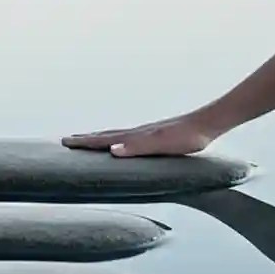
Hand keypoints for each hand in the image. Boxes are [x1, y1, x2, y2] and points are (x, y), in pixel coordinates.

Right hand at [62, 113, 224, 157]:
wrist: (209, 123)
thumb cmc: (188, 138)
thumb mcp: (163, 145)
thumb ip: (137, 148)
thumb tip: (112, 150)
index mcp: (136, 136)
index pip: (104, 140)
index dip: (85, 142)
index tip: (66, 142)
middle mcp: (137, 132)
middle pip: (106, 135)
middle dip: (85, 139)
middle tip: (67, 140)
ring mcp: (146, 132)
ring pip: (115, 135)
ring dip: (98, 137)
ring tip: (87, 139)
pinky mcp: (155, 134)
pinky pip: (127, 137)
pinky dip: (115, 139)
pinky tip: (120, 142)